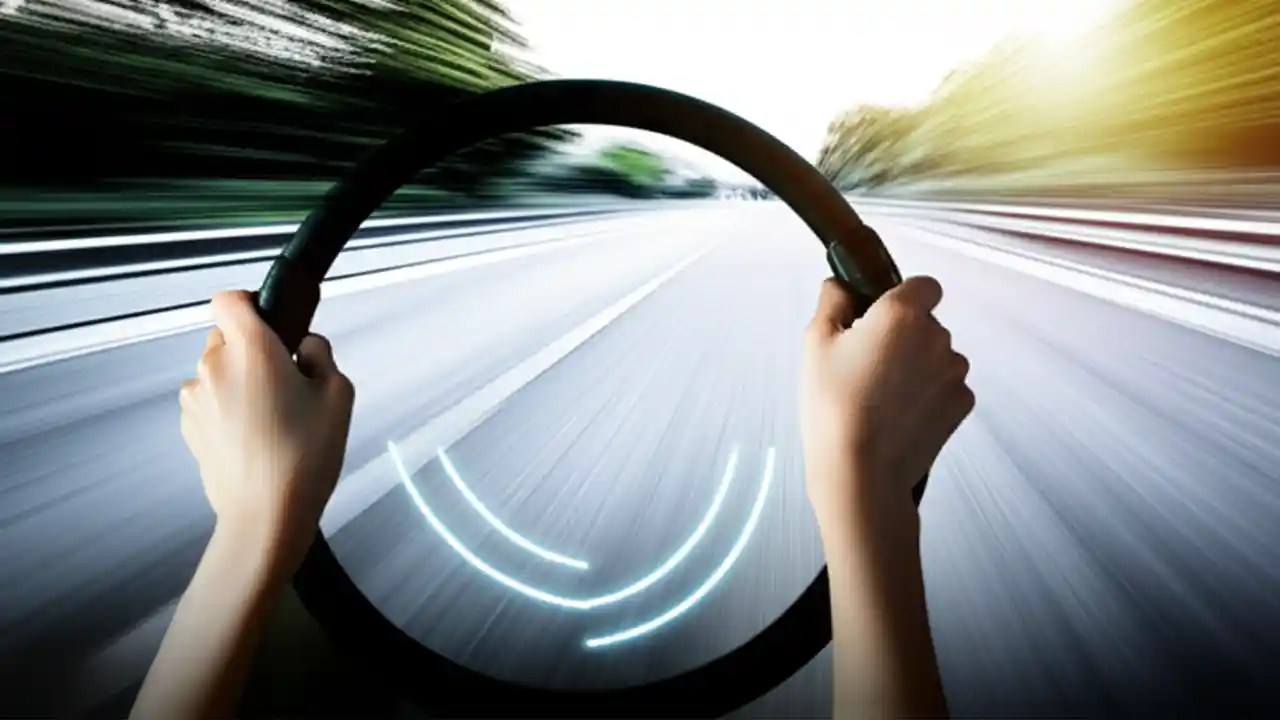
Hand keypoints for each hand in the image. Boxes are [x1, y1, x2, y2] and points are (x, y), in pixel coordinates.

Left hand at [180, 290, 354, 575]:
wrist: (265, 515)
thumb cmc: (304, 456)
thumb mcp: (338, 395)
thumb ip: (321, 356)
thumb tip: (305, 347)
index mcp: (251, 349)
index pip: (230, 298)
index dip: (251, 303)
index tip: (272, 323)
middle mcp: (214, 366)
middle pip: (226, 336)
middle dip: (253, 351)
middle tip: (288, 383)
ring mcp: (197, 398)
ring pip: (218, 371)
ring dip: (240, 382)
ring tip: (273, 419)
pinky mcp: (190, 427)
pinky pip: (210, 401)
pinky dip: (228, 410)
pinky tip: (255, 438)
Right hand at [800, 276, 971, 530]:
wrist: (861, 473)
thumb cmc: (833, 407)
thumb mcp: (816, 344)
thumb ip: (832, 302)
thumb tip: (840, 285)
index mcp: (902, 314)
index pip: (924, 285)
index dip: (903, 297)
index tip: (880, 317)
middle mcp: (937, 337)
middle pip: (927, 323)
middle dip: (903, 336)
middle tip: (867, 363)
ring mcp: (955, 373)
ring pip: (938, 356)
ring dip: (918, 366)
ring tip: (881, 395)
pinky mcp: (962, 404)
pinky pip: (946, 387)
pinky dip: (928, 395)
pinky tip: (898, 414)